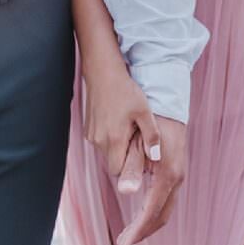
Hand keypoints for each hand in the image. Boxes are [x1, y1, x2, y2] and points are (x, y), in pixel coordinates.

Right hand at [82, 58, 161, 179]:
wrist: (103, 73)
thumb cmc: (125, 91)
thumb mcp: (144, 111)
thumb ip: (151, 135)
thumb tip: (156, 156)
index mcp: (114, 139)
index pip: (118, 171)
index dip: (129, 168)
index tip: (139, 155)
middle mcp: (99, 140)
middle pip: (112, 163)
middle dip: (124, 157)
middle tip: (135, 139)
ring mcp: (91, 135)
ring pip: (105, 153)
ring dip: (116, 147)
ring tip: (127, 128)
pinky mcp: (87, 130)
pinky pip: (99, 142)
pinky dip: (108, 139)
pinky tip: (116, 123)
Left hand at [115, 115, 186, 244]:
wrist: (167, 104)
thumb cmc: (148, 122)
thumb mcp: (136, 143)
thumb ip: (131, 167)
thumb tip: (126, 192)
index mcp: (167, 173)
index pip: (152, 210)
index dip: (138, 229)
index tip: (124, 242)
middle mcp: (177, 177)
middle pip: (162, 215)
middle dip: (143, 231)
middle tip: (124, 242)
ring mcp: (179, 174)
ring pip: (166, 208)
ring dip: (148, 223)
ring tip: (129, 233)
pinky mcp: (175, 171)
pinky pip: (166, 198)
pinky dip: (154, 211)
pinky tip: (141, 214)